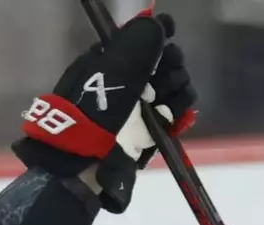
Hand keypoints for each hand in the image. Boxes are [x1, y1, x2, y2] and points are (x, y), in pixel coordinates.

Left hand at [14, 11, 196, 213]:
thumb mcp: (111, 72)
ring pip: (177, 82)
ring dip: (176, 86)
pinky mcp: (155, 127)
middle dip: (170, 64)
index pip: (146, 39)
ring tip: (160, 100)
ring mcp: (144, 104)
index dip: (160, 34)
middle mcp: (131, 80)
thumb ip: (136, 46)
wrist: (85, 163)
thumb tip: (158, 23)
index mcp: (113, 61)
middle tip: (159, 79)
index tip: (168, 34)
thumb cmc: (93, 113)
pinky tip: (169, 113)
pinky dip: (178, 107)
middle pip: (167, 59)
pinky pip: (179, 107)